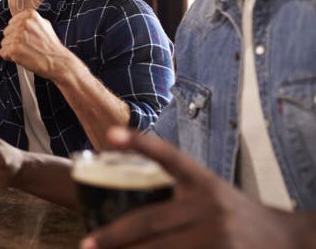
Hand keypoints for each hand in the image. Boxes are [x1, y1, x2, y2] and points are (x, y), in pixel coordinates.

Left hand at [0, 10, 74, 80]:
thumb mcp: (45, 25)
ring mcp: (18, 36)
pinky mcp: (14, 49)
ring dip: (12, 50)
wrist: (58, 62)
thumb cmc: (52, 47)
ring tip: (26, 53)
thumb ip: (31, 21)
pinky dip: (10, 57)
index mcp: (30, 15)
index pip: (11, 22)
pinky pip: (3, 53)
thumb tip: (18, 21)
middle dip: (13, 40)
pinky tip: (21, 58)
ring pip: (4, 43)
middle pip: (6, 32)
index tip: (26, 38)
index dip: (17, 33)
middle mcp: (23, 23)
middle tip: (27, 47)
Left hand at [81, 128, 304, 248]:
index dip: (140, 143)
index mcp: (202, 181)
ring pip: (161, 248)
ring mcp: (217, 234)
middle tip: (86, 243)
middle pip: (151, 220)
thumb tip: (120, 193)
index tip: (110, 133)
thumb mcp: (210, 192)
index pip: (168, 156)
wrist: (284, 239)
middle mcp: (209, 205)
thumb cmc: (234, 213)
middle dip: (114, 235)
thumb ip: (176, 191)